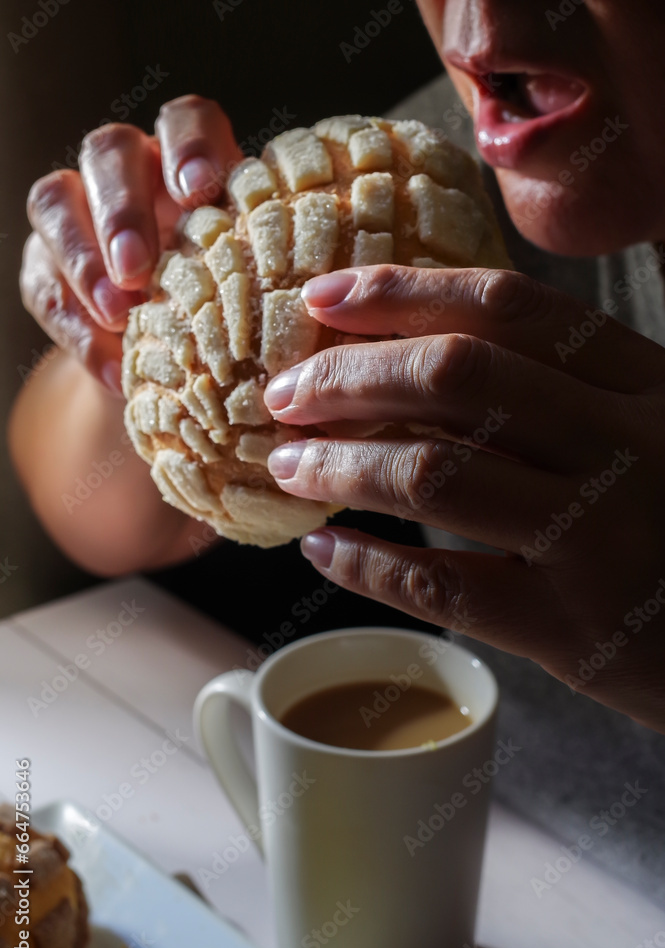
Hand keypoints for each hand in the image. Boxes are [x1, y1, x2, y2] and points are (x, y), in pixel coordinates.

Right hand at [19, 96, 240, 393]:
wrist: (177, 373)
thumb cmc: (237, 320)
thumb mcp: (256, 295)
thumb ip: (263, 279)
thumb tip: (310, 305)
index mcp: (191, 168)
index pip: (186, 123)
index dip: (190, 146)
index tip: (201, 191)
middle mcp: (133, 176)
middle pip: (110, 152)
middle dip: (123, 208)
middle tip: (139, 269)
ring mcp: (81, 215)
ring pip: (56, 198)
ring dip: (83, 257)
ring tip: (119, 316)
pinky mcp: (46, 268)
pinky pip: (44, 283)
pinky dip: (76, 327)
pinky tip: (112, 368)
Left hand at [264, 266, 664, 732]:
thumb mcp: (660, 431)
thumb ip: (576, 391)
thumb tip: (430, 360)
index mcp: (647, 385)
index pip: (509, 309)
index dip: (405, 293)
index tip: (325, 296)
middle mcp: (625, 446)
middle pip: (457, 378)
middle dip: (350, 377)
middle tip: (284, 393)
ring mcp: (599, 538)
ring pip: (435, 476)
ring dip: (341, 467)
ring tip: (287, 467)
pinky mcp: (573, 629)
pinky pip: (442, 586)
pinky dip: (367, 566)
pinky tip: (323, 550)